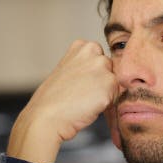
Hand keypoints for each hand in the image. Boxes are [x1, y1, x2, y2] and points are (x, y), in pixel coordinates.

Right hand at [6, 40, 118, 162]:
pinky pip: (116, 98)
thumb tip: (103, 75)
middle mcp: (93, 51)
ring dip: (106, 95)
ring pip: (115, 85)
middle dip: (103, 85)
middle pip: (112, 71)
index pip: (102, 61)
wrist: (46, 117)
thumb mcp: (68, 71)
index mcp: (81, 46)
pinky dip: (107, 106)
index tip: (80, 85)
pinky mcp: (109, 83)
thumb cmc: (54, 99)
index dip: (94, 77)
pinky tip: (89, 107)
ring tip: (85, 102)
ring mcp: (102, 66)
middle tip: (83, 96)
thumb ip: (86, 67)